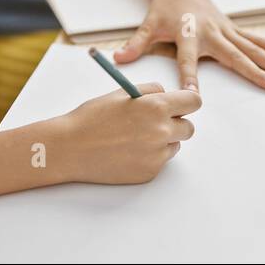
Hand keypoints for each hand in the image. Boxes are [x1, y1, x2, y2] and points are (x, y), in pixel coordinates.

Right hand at [57, 83, 200, 184]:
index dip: (187, 102)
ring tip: (134, 137)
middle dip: (176, 122)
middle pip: (189, 127)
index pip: (194, 102)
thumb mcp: (122, 93)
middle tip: (154, 121)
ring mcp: (156, 155)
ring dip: (163, 140)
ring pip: (175, 145)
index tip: (182, 104)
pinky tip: (127, 152)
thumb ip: (150, 91)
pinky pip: (160, 161)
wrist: (70, 148)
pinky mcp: (149, 172)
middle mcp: (161, 131)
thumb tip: (168, 94)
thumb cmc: (92, 118)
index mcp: (155, 107)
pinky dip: (149, 156)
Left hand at [114, 0, 264, 92]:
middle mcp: (211, 32)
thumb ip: (135, 44)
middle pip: (235, 55)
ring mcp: (226, 30)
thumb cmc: (163, 9)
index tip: (195, 94)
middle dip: (255, 70)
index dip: (190, 76)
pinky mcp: (232, 28)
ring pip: (253, 47)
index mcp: (188, 34)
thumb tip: (117, 59)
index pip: (187, 60)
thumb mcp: (147, 26)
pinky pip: (256, 40)